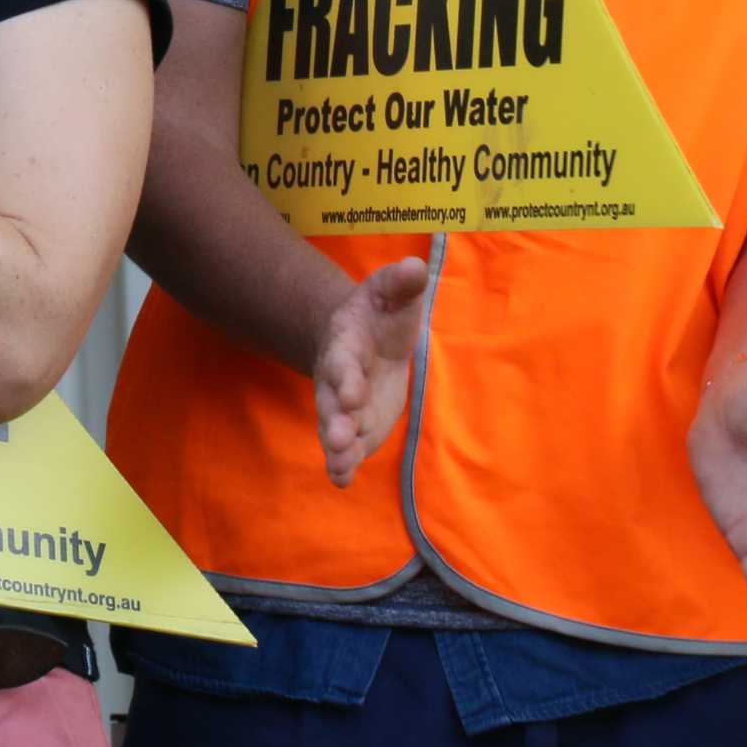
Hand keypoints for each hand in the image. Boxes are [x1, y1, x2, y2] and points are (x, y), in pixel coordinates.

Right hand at [312, 258, 427, 486]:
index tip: (351, 394)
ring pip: (335, 428)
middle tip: (339, 440)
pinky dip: (342, 464)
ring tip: (340, 466)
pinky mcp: (356, 426)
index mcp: (345, 343)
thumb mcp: (392, 292)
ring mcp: (344, 406)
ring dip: (337, 448)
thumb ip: (401, 282)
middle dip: (336, 420)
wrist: (364, 336)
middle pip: (331, 401)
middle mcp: (337, 378)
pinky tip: (342, 480)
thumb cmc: (380, 312)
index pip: (343, 362)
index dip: (347, 377)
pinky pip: (346, 447)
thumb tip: (414, 266)